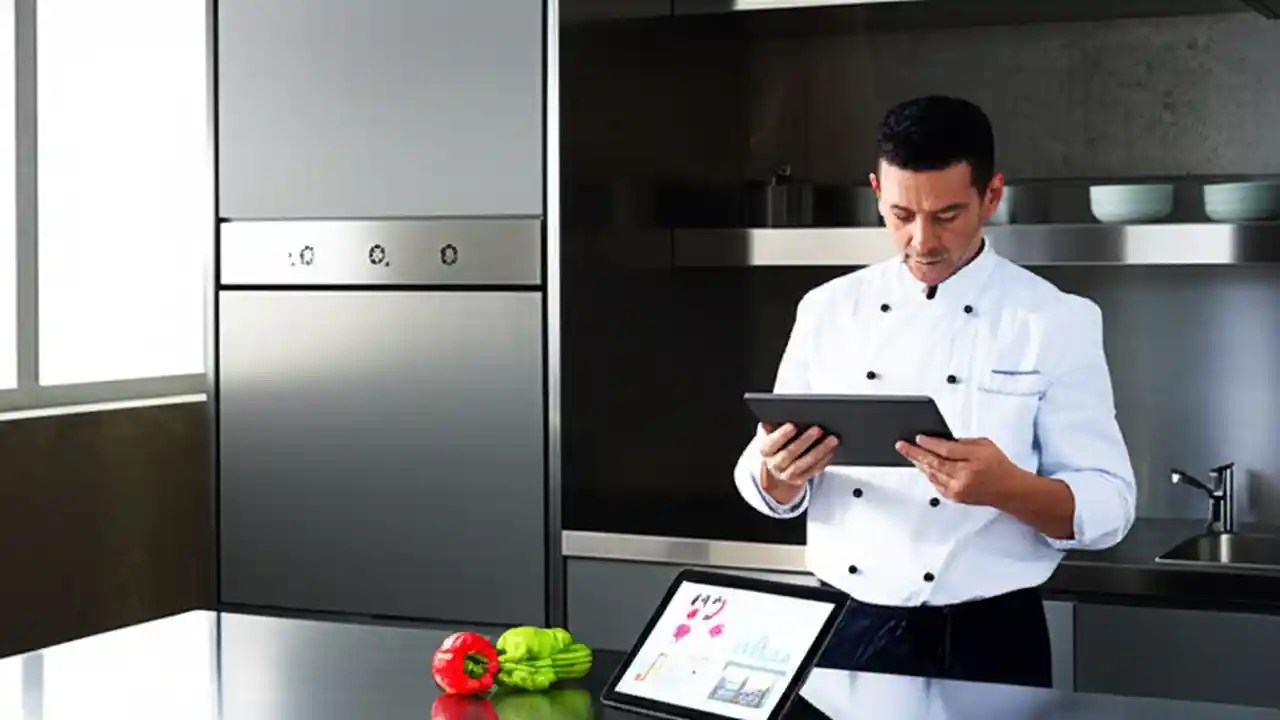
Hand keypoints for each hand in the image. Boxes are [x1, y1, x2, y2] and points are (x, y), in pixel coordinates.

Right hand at [759, 423, 837, 503]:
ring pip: (802, 465)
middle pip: (788, 455)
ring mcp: (786, 474)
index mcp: (765, 450)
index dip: (781, 435)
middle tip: (818, 429)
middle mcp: (774, 464)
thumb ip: (773, 424)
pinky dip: (824, 460)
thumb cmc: (777, 442)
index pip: (770, 444)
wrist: (777, 464)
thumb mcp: (771, 432)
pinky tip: (831, 450)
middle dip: (804, 441)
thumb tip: (779, 415)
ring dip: (818, 452)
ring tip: (831, 439)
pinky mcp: (799, 479)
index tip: (792, 425)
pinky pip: (812, 471)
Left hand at [894, 434, 1019, 505]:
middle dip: (915, 453)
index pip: (946, 450)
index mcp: (974, 460)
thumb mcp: (985, 445)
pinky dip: (928, 474)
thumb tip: (940, 441)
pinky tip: (922, 466)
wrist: (1009, 489)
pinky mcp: (955, 497)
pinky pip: (936, 484)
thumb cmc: (998, 466)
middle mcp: (965, 476)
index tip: (918, 437)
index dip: (929, 443)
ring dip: (918, 463)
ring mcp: (959, 489)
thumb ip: (963, 443)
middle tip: (902, 445)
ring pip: (932, 474)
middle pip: (934, 463)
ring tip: (908, 454)